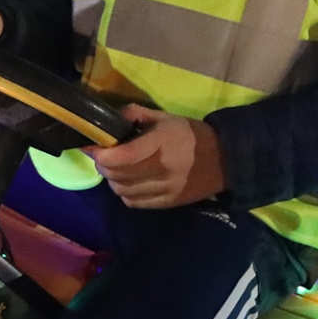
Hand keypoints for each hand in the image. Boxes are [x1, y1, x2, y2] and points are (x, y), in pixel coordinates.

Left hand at [87, 105, 227, 208]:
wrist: (223, 160)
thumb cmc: (191, 135)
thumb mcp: (165, 118)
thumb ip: (136, 114)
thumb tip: (110, 120)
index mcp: (161, 145)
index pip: (122, 156)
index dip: (102, 154)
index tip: (94, 147)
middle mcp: (161, 170)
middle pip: (117, 175)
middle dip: (104, 165)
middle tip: (104, 156)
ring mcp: (164, 190)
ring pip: (122, 191)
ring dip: (113, 180)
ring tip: (117, 169)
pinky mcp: (167, 203)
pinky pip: (134, 202)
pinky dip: (125, 193)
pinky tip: (130, 182)